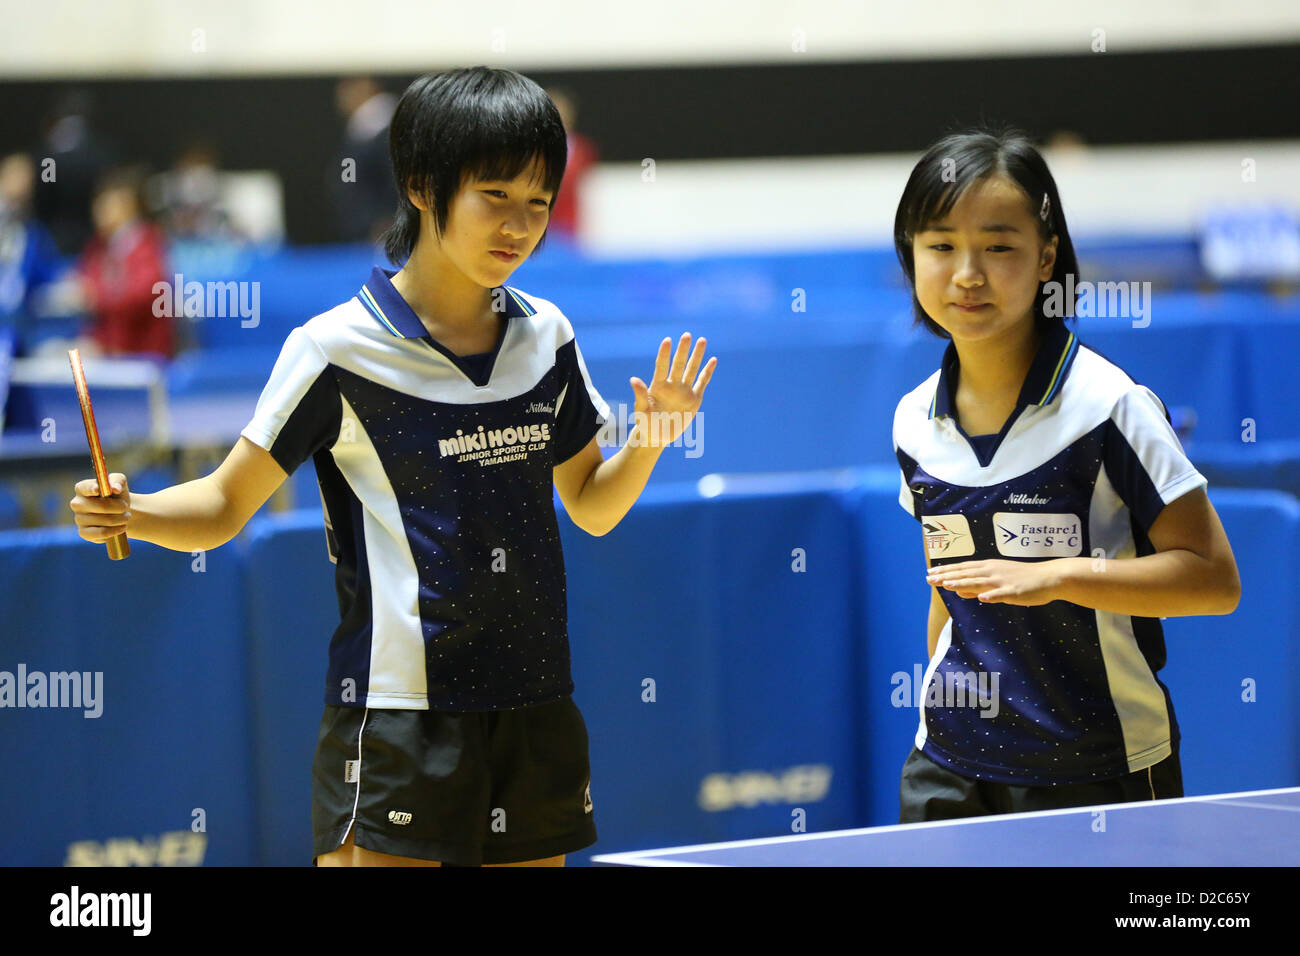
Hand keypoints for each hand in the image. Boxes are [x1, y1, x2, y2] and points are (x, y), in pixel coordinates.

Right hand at [69, 472, 130, 543]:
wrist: (120, 513)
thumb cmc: (117, 495)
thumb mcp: (120, 483)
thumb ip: (117, 481)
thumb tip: (115, 488)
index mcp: (82, 489)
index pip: (84, 488)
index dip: (90, 489)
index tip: (98, 490)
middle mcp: (77, 504)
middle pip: (100, 506)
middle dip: (118, 508)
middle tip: (126, 508)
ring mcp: (78, 519)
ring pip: (103, 521)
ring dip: (120, 520)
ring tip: (126, 517)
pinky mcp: (83, 533)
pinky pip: (101, 534)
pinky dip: (114, 531)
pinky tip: (121, 528)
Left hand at [629, 333, 715, 448]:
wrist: (656, 436)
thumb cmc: (645, 422)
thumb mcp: (641, 410)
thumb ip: (640, 394)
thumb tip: (633, 379)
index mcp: (658, 386)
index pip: (661, 366)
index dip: (664, 353)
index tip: (667, 340)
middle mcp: (672, 385)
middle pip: (679, 364)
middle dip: (683, 350)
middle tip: (687, 335)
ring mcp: (684, 391)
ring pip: (691, 369)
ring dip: (697, 356)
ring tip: (702, 340)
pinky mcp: (694, 399)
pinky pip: (702, 382)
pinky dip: (707, 372)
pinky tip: (713, 360)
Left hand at [926, 558, 1062, 605]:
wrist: (1049, 578)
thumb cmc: (1022, 580)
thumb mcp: (997, 581)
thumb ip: (978, 586)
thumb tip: (958, 590)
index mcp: (988, 568)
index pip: (963, 568)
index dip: (946, 570)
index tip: (930, 572)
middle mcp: (993, 572)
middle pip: (966, 574)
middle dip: (947, 576)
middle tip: (929, 578)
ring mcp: (1003, 581)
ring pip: (979, 582)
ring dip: (962, 583)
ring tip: (947, 585)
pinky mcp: (1015, 591)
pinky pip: (1001, 594)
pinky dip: (991, 595)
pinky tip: (982, 598)